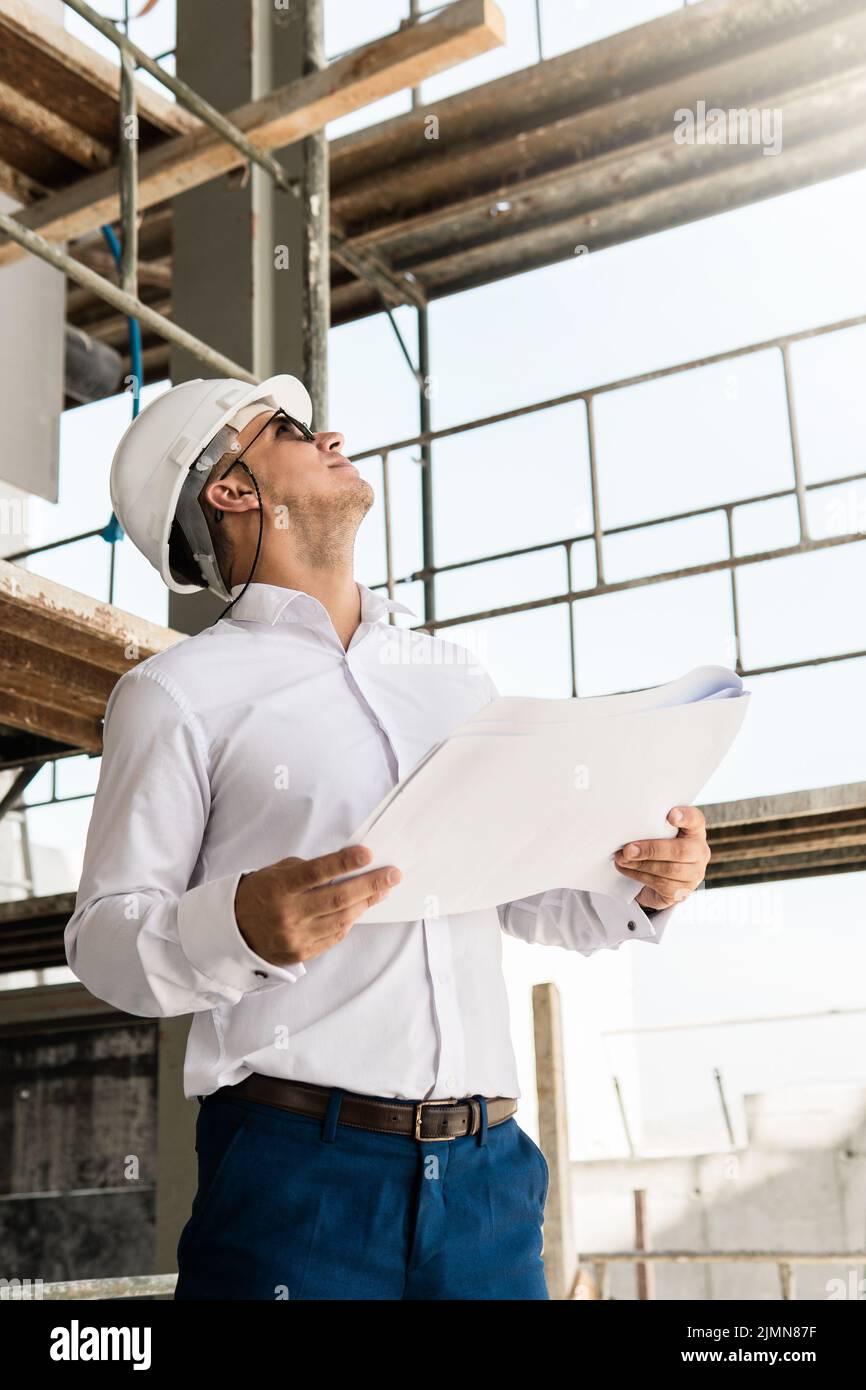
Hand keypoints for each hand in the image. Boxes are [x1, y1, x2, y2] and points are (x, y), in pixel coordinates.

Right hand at [234, 844, 400, 967]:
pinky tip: (360, 908)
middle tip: (393, 874)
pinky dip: (350, 920)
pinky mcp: (301, 952)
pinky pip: (335, 936)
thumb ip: (309, 871)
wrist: (234, 931)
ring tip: (383, 890)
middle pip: (337, 899)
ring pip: (341, 919)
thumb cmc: (261, 893)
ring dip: (366, 903)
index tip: (368, 854)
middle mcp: (288, 913)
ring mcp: (295, 936)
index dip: (344, 862)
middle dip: (370, 885)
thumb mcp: (277, 873)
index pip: (316, 873)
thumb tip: (347, 868)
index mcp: (279, 887)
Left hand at [613, 805, 709, 910]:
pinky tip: (627, 870)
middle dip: (651, 849)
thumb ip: (651, 827)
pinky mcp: (683, 892)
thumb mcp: (656, 834)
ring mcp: (694, 874)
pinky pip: (662, 885)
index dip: (685, 817)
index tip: (671, 816)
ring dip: (641, 864)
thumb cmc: (655, 849)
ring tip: (622, 859)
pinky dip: (640, 876)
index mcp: (695, 831)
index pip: (696, 819)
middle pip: (680, 850)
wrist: (654, 882)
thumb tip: (628, 826)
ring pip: (670, 870)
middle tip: (628, 849)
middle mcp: (700, 852)